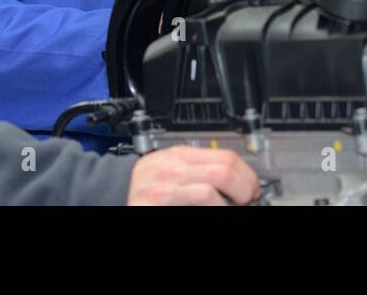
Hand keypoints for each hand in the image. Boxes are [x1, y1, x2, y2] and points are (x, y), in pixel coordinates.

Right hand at [127, 146, 261, 204]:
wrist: (113, 191)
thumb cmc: (145, 183)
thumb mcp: (171, 166)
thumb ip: (197, 167)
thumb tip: (234, 177)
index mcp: (180, 155)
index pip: (225, 157)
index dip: (247, 173)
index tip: (253, 186)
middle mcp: (173, 169)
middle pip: (223, 171)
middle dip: (244, 188)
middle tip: (247, 199)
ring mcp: (165, 189)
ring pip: (210, 191)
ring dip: (228, 204)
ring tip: (229, 208)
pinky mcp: (159, 206)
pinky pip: (196, 206)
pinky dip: (212, 209)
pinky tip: (212, 211)